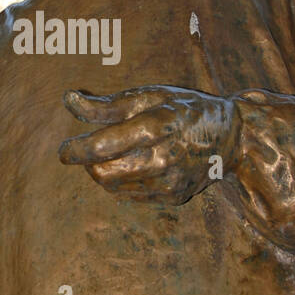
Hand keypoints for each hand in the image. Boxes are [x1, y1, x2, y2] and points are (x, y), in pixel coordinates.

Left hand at [58, 86, 236, 204]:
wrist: (231, 138)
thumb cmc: (185, 109)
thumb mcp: (150, 96)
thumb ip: (107, 105)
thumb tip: (68, 100)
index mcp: (156, 127)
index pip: (101, 147)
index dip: (75, 150)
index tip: (63, 150)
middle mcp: (163, 159)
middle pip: (102, 174)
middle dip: (89, 164)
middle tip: (93, 149)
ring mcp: (169, 183)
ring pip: (114, 187)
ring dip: (106, 172)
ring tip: (121, 152)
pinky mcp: (173, 198)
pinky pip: (132, 196)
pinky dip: (125, 182)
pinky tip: (140, 164)